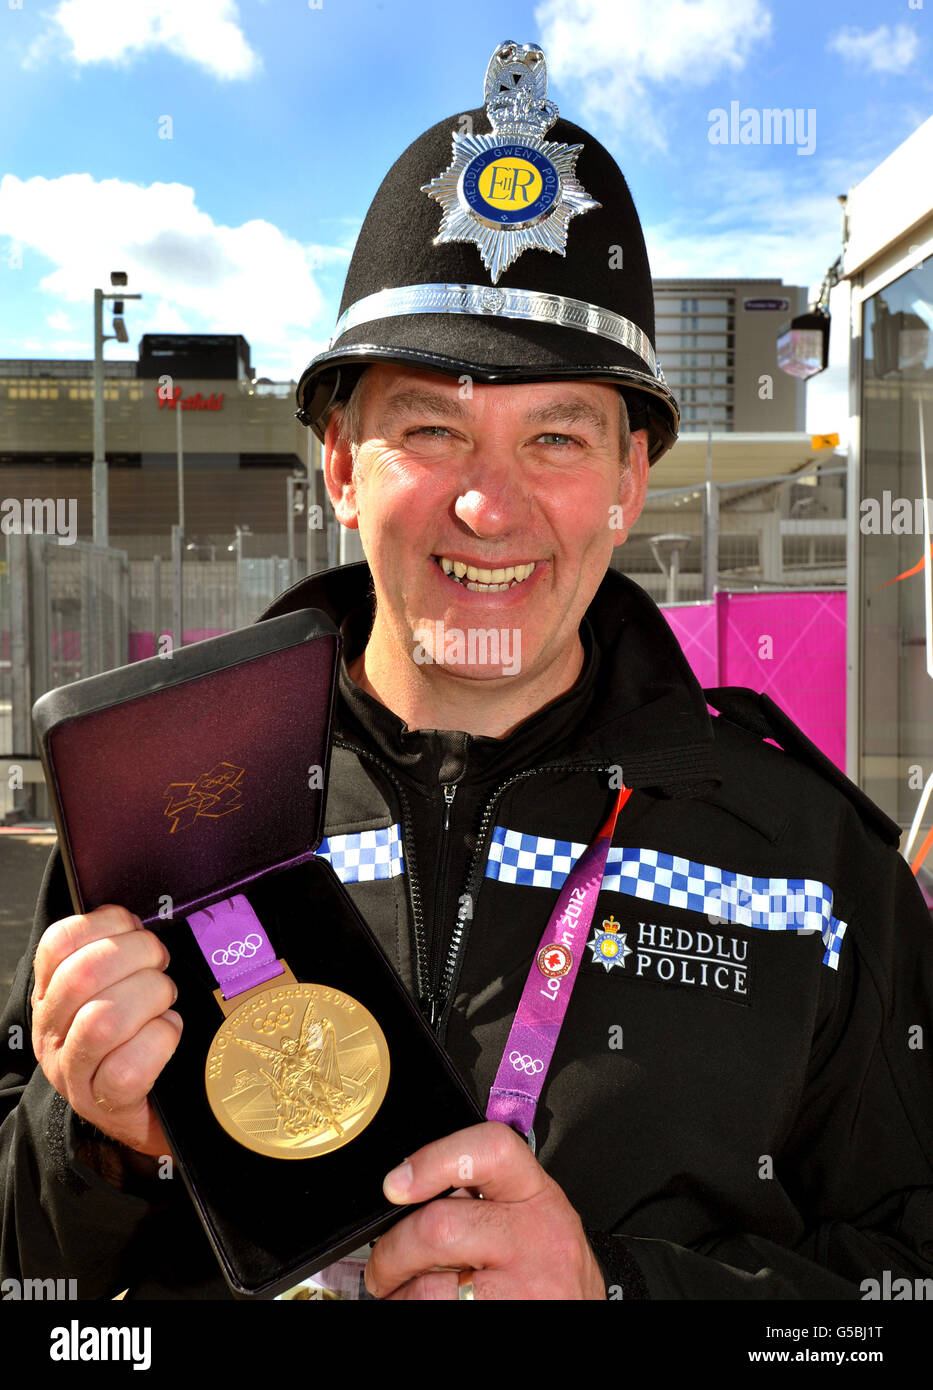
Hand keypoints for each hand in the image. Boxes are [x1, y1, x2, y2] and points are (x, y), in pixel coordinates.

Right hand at [30, 905, 180, 1158]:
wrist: (152, 1108)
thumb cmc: (139, 1034)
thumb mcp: (117, 987)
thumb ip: (120, 952)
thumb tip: (145, 918)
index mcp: (52, 995)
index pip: (58, 943)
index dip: (106, 924)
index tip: (136, 929)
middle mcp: (52, 1033)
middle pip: (82, 976)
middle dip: (137, 956)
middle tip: (161, 964)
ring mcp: (74, 1073)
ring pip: (103, 1020)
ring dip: (150, 998)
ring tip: (166, 1002)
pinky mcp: (105, 1105)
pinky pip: (128, 1068)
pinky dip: (160, 1041)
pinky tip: (168, 1032)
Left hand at [364, 1121, 605, 1299]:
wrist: (584, 1318)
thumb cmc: (552, 1270)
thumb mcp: (533, 1218)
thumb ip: (486, 1197)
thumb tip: (412, 1190)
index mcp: (537, 1194)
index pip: (490, 1151)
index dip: (434, 1160)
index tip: (396, 1183)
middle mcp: (534, 1237)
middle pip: (440, 1225)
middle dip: (392, 1250)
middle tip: (382, 1264)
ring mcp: (523, 1289)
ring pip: (430, 1286)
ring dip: (398, 1292)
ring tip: (397, 1292)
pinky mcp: (505, 1319)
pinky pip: (438, 1312)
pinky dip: (414, 1308)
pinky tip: (418, 1305)